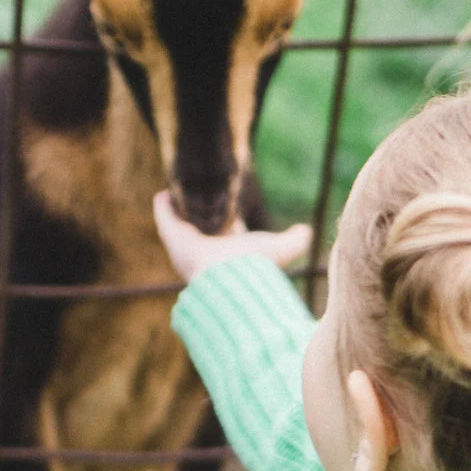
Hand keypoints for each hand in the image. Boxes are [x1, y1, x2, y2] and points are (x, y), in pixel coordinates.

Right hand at [153, 192, 313, 284]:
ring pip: (180, 226)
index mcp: (229, 256)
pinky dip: (163, 208)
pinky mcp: (172, 238)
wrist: (227, 277)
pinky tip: (164, 194)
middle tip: (199, 199)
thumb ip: (296, 240)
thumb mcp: (281, 248)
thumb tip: (307, 231)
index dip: (228, 224)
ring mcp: (186, 247)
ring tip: (178, 194)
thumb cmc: (254, 265)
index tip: (229, 209)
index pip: (227, 237)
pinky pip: (165, 219)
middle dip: (200, 218)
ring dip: (179, 212)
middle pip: (200, 232)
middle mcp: (206, 254)